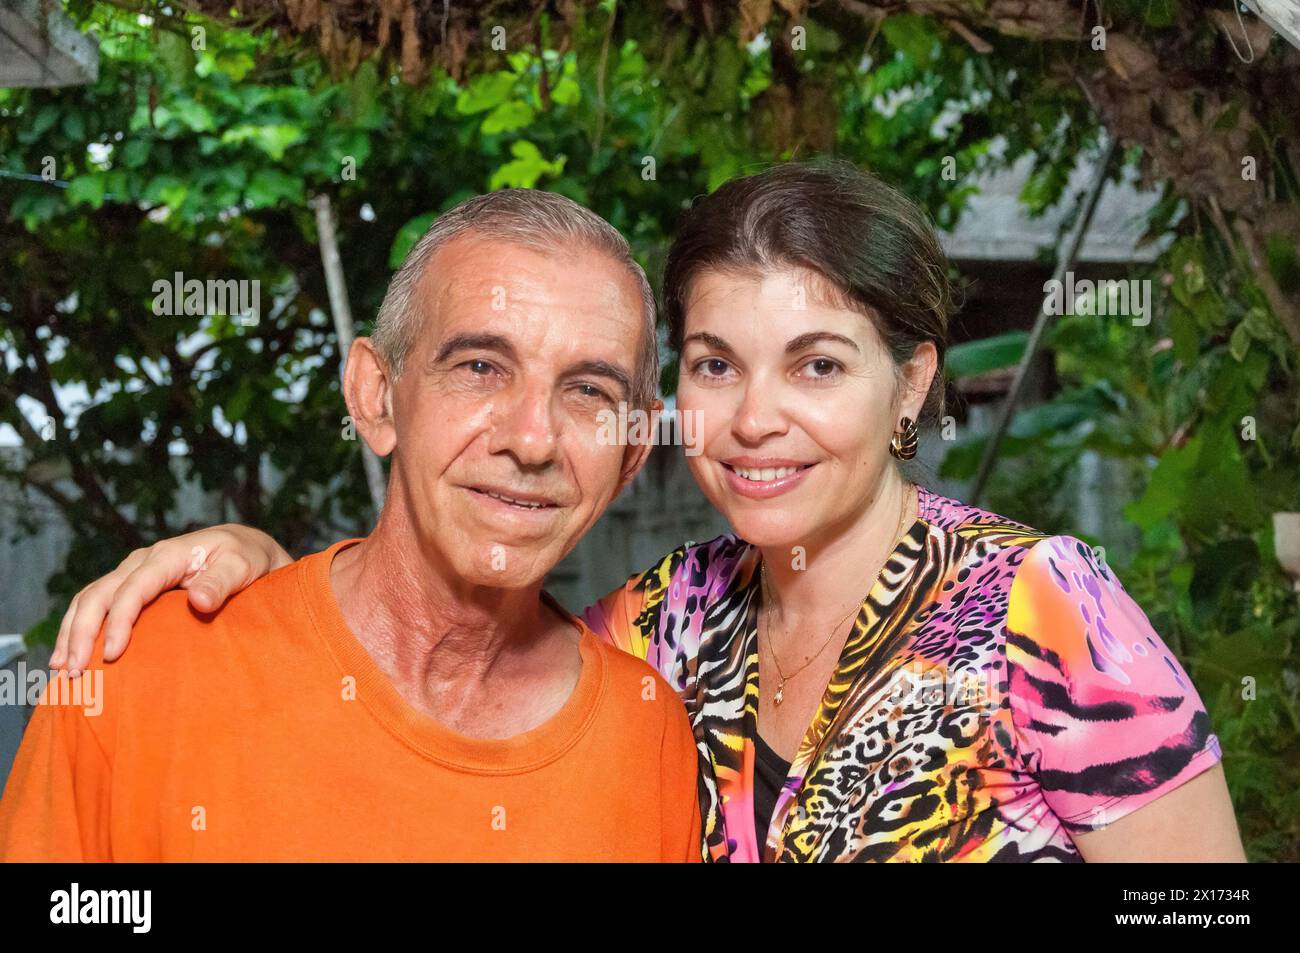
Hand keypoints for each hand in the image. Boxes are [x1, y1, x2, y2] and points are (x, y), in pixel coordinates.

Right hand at [50, 524, 291, 675]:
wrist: (247, 550)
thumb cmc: (247, 559)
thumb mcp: (242, 566)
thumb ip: (221, 582)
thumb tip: (199, 602)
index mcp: (167, 555)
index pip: (133, 589)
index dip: (118, 621)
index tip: (112, 654)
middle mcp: (143, 562)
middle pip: (100, 594)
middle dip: (81, 632)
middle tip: (74, 672)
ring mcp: (134, 573)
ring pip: (90, 599)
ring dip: (72, 633)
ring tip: (62, 669)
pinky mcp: (133, 587)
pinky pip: (97, 604)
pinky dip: (79, 628)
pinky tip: (71, 654)